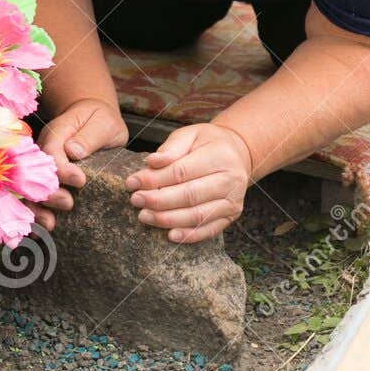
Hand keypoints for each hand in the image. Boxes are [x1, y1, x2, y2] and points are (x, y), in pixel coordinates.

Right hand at [33, 99, 127, 230]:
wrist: (90, 117)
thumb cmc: (99, 120)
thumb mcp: (102, 122)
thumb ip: (89, 135)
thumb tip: (74, 150)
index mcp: (56, 134)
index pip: (51, 153)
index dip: (62, 170)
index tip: (80, 180)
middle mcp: (42, 151)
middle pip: (34, 175)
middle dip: (48, 193)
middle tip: (68, 203)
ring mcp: (39, 167)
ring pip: (27, 190)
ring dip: (36, 209)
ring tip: (50, 224)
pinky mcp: (42, 180)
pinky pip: (32, 198)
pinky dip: (34, 215)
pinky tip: (40, 230)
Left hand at [126, 122, 252, 242]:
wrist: (236, 154)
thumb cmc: (208, 143)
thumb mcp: (190, 134)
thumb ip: (171, 147)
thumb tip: (151, 162)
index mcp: (220, 156)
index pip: (181, 171)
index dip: (155, 179)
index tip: (132, 182)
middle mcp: (231, 180)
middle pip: (189, 195)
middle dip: (158, 200)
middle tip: (136, 200)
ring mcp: (233, 201)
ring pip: (197, 216)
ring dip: (168, 219)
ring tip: (145, 216)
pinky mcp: (231, 216)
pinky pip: (209, 230)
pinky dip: (190, 235)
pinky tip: (170, 235)